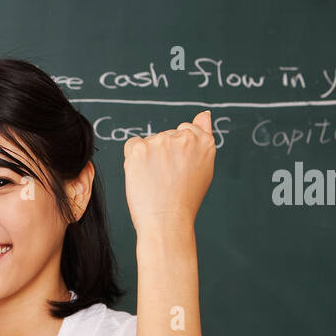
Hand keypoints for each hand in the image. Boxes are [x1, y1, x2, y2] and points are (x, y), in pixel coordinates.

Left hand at [123, 110, 215, 236]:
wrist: (167, 221)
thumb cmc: (185, 200)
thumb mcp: (204, 167)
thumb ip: (203, 136)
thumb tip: (204, 114)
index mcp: (204, 141)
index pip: (185, 130)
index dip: (178, 151)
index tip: (178, 168)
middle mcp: (184, 137)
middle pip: (165, 136)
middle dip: (163, 153)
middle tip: (166, 178)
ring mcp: (161, 141)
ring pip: (149, 142)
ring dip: (148, 157)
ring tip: (156, 180)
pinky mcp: (140, 148)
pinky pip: (132, 145)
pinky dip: (133, 159)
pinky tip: (143, 175)